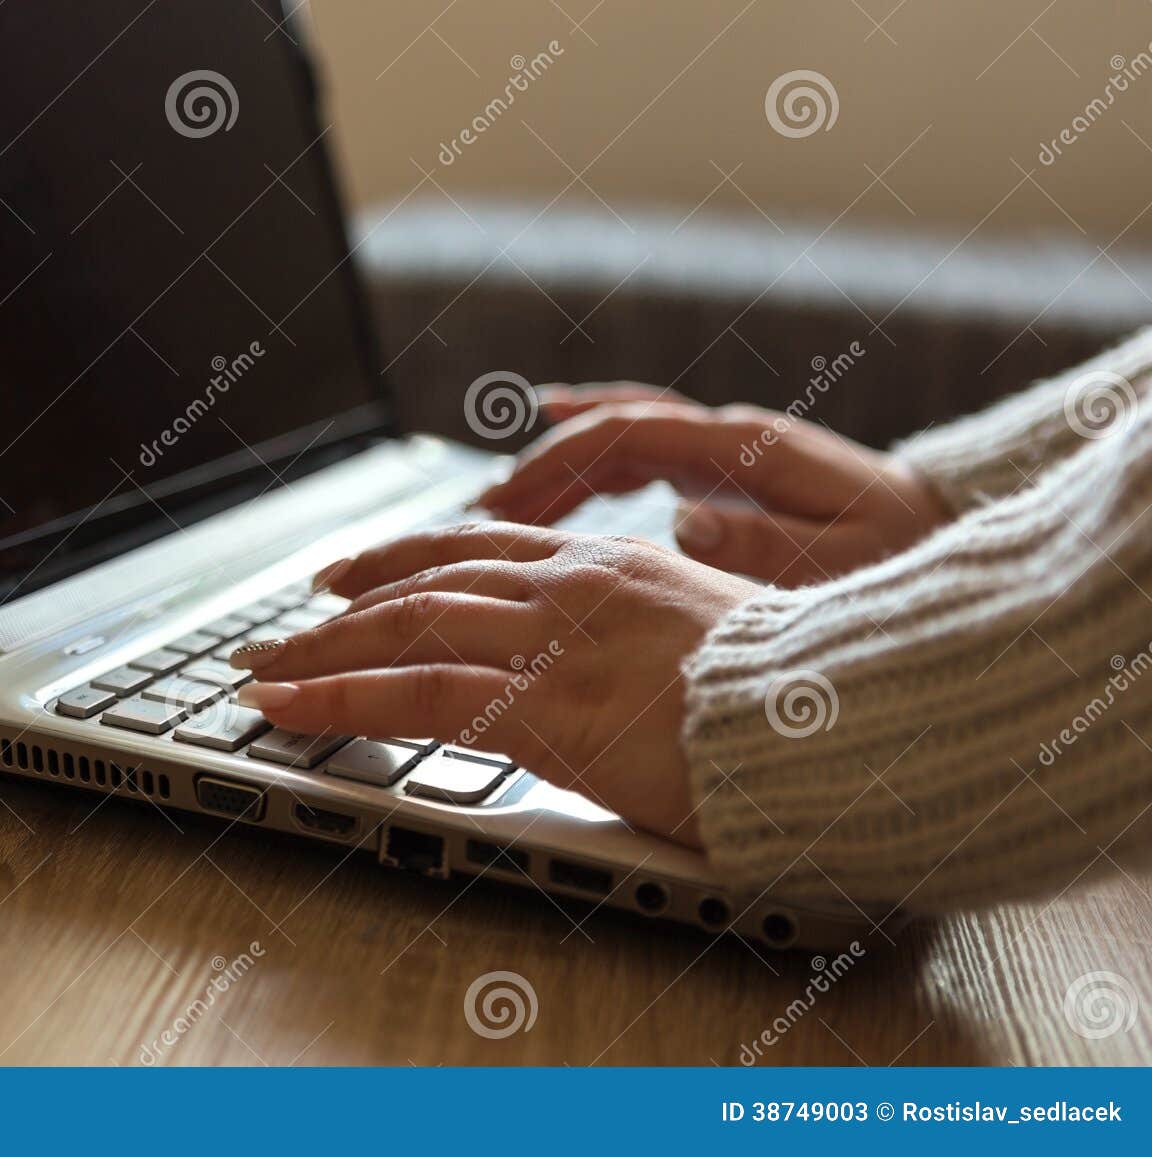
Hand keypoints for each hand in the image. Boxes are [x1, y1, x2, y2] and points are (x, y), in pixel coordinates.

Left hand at [232, 524, 759, 845]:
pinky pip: (414, 695)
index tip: (352, 576)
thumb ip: (637, 633)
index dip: (401, 560)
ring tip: (262, 671)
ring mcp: (554, 640)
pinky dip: (338, 699)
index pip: (476, 550)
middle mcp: (570, 585)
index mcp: (609, 565)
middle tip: (287, 625)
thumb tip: (604, 652)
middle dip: (342, 605)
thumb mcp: (706, 639)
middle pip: (423, 580)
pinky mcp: (545, 705)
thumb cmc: (793, 698)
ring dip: (319, 651)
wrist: (843, 725)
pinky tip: (288, 707)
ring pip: (403, 628)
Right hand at [475, 383, 952, 585]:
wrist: (943, 537)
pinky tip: (546, 497)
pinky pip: (635, 462)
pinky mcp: (719, 477)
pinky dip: (585, 473)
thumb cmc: (900, 555)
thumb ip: (765, 545)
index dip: (558, 460)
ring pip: (616, 443)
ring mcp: (720, 454)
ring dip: (553, 471)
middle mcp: (725, 439)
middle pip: (609, 430)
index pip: (630, 432)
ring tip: (490, 513)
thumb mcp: (845, 562)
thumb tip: (684, 521)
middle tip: (477, 513)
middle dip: (537, 465)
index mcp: (747, 449)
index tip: (505, 501)